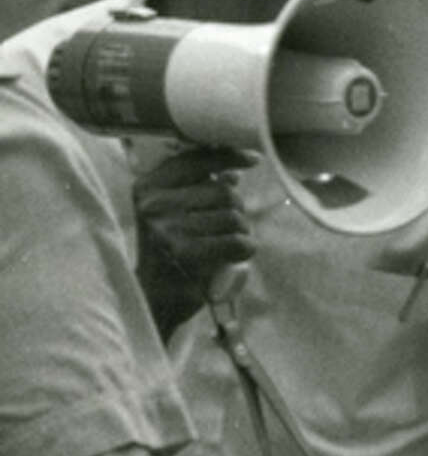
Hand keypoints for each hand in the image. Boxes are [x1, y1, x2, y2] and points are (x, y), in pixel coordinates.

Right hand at [133, 145, 252, 327]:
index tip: (253, 159)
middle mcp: (154, 204)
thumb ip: (198, 188)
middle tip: (231, 226)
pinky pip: (236, 241)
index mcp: (147, 188)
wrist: (153, 299)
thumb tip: (233, 171)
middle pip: (223, 191)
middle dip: (237, 208)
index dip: (229, 156)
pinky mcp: (185, 254)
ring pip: (233, 216)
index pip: (195, 160)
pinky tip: (237, 255)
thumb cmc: (169, 251)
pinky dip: (245, 248)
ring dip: (242, 230)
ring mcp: (167, 229)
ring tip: (229, 242)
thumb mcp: (174, 213)